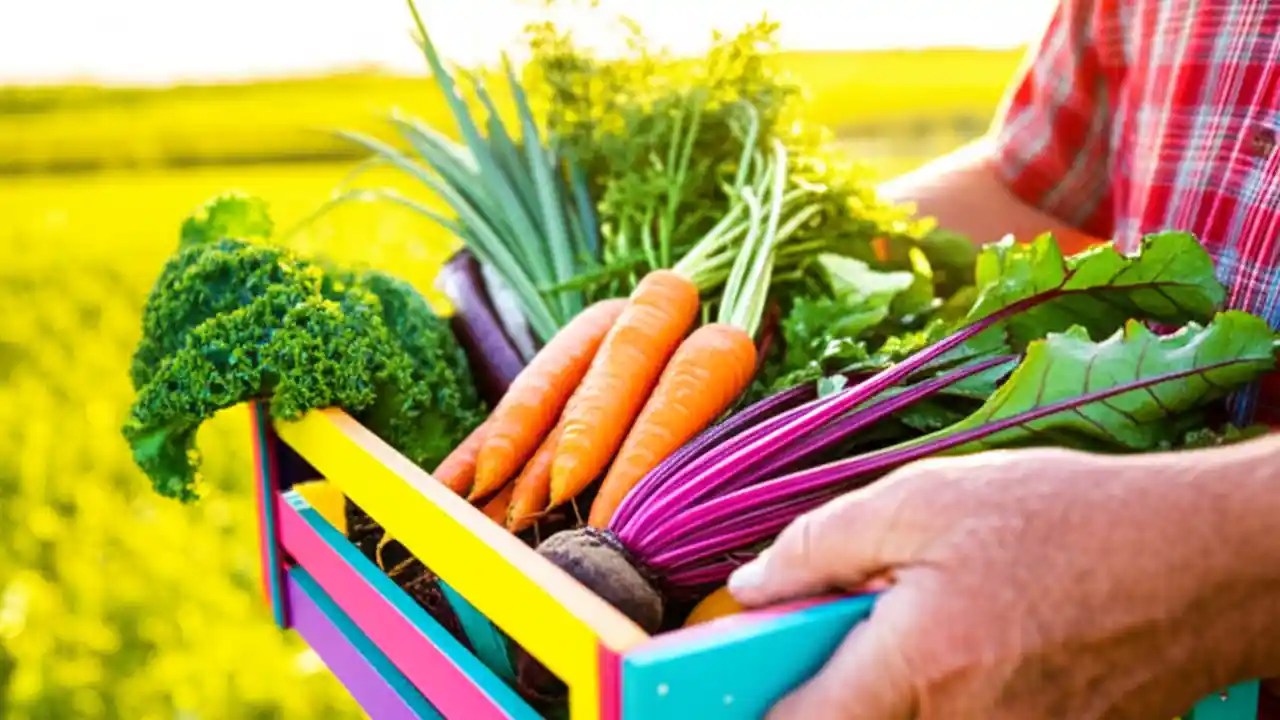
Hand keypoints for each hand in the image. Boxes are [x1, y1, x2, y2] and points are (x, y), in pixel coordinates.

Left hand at [727, 445, 1279, 719]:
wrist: (1198, 560)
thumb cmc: (1066, 519)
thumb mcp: (924, 497)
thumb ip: (818, 546)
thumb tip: (748, 588)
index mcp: (918, 671)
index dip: (747, 706)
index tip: (726, 681)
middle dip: (819, 693)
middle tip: (828, 636)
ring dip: (879, 695)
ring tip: (919, 628)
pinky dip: (935, 700)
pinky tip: (968, 649)